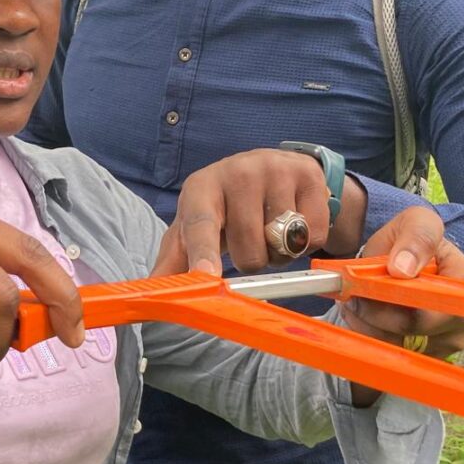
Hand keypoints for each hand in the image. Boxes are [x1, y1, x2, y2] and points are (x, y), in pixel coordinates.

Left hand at [153, 149, 334, 275]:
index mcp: (201, 188)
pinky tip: (295, 221)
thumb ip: (174, 262)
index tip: (206, 276)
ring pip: (282, 246)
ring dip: (279, 253)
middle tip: (250, 240)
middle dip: (252, 259)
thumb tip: (152, 294)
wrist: (273, 170)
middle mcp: (236, 173)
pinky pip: (312, 236)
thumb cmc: (225, 208)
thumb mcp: (195, 227)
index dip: (203, 253)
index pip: (200, 225)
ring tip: (271, 231)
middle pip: (248, 251)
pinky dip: (306, 243)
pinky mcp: (308, 175)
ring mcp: (274, 170)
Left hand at [342, 206, 463, 404]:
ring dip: (371, 322)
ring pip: (400, 341)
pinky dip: (368, 333)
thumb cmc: (408, 241)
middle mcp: (461, 315)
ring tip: (366, 299)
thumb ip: (416, 237)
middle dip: (384, 309)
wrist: (384, 265)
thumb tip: (403, 269)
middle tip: (363, 291)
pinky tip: (367, 317)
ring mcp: (442, 340)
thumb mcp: (414, 223)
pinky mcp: (419, 356)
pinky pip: (387, 353)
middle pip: (423, 324)